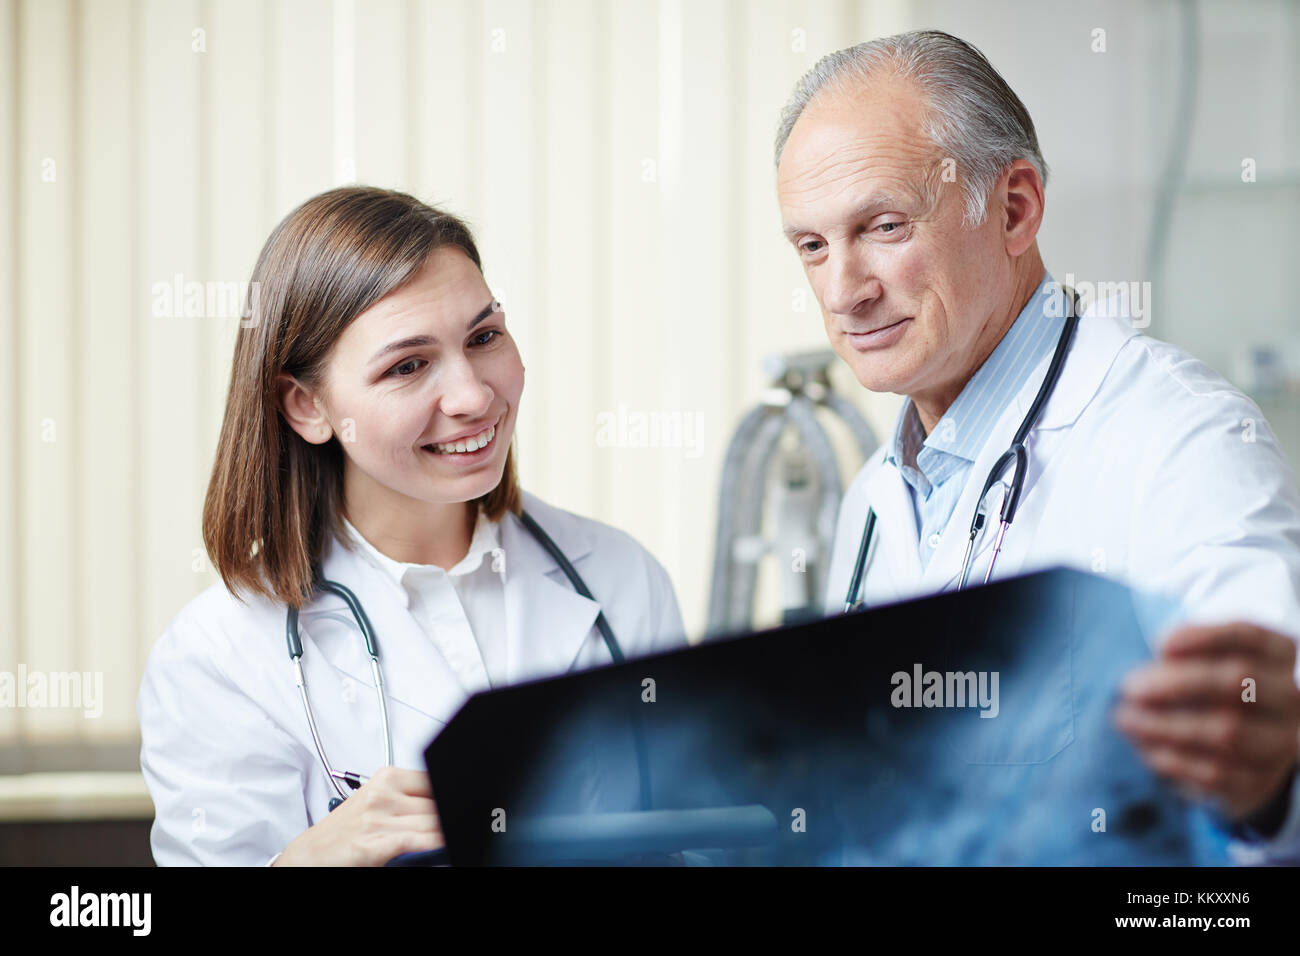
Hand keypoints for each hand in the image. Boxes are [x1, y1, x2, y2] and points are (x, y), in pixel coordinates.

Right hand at [273, 766, 443, 865]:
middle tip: (458, 820)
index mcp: (386, 779)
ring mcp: (379, 818)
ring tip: (444, 836)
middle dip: (444, 816)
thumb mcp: (376, 802)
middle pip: (435, 804)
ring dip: (441, 831)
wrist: (309, 856)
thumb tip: (442, 800)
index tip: (461, 801)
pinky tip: (438, 844)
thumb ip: (409, 799)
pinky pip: (419, 841)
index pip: (433, 781)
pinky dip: (434, 843)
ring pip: (432, 823)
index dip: (448, 795)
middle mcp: (383, 794)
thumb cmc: (343, 832)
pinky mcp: (376, 843)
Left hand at [1113, 621, 1299, 822]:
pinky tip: (1145, 747)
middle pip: (1239, 680)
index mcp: (1278, 655)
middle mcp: (1290, 697)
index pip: (1249, 636)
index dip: (1204, 637)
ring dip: (1167, 725)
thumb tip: (1152, 669)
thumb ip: (1180, 656)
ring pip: (1227, 730)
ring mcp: (1282, 742)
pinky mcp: (1260, 781)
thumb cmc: (1205, 687)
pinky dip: (1174, 759)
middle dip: (1178, 682)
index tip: (1158, 644)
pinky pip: (1217, 772)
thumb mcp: (1198, 661)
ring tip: (1127, 719)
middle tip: (1130, 688)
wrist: (1233, 748)